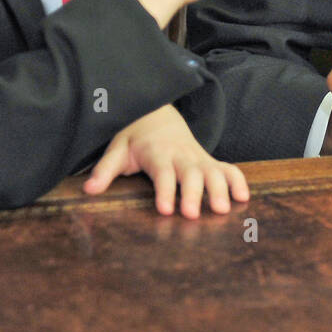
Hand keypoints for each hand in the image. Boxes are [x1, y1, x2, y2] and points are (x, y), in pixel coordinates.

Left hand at [83, 104, 248, 217]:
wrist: (158, 115)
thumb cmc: (136, 138)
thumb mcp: (117, 149)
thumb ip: (105, 170)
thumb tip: (88, 190)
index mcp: (158, 153)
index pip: (163, 173)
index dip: (164, 190)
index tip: (165, 209)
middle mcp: (181, 155)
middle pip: (190, 174)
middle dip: (193, 194)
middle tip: (193, 215)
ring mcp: (198, 158)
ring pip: (213, 171)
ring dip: (220, 190)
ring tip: (223, 210)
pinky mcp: (209, 161)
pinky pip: (228, 168)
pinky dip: (238, 181)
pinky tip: (243, 198)